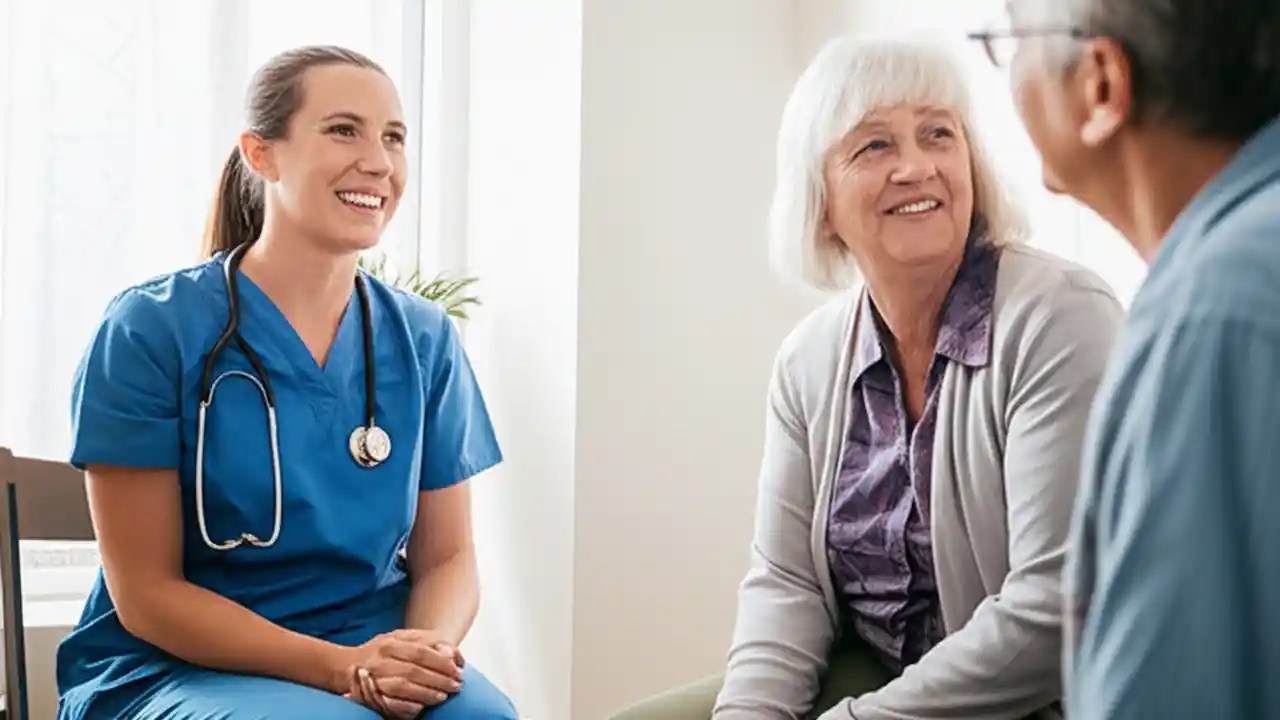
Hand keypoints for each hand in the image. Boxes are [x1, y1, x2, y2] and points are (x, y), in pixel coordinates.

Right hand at [339, 629, 463, 717]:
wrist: (347, 666)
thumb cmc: (383, 652)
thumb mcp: (403, 639)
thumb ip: (428, 642)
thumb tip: (451, 653)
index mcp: (390, 643)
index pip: (420, 652)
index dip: (441, 662)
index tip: (458, 670)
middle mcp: (380, 660)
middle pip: (413, 670)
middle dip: (438, 679)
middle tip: (456, 686)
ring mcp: (372, 679)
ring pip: (402, 687)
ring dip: (425, 693)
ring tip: (442, 697)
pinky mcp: (369, 696)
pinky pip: (389, 703)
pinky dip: (406, 706)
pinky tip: (421, 707)